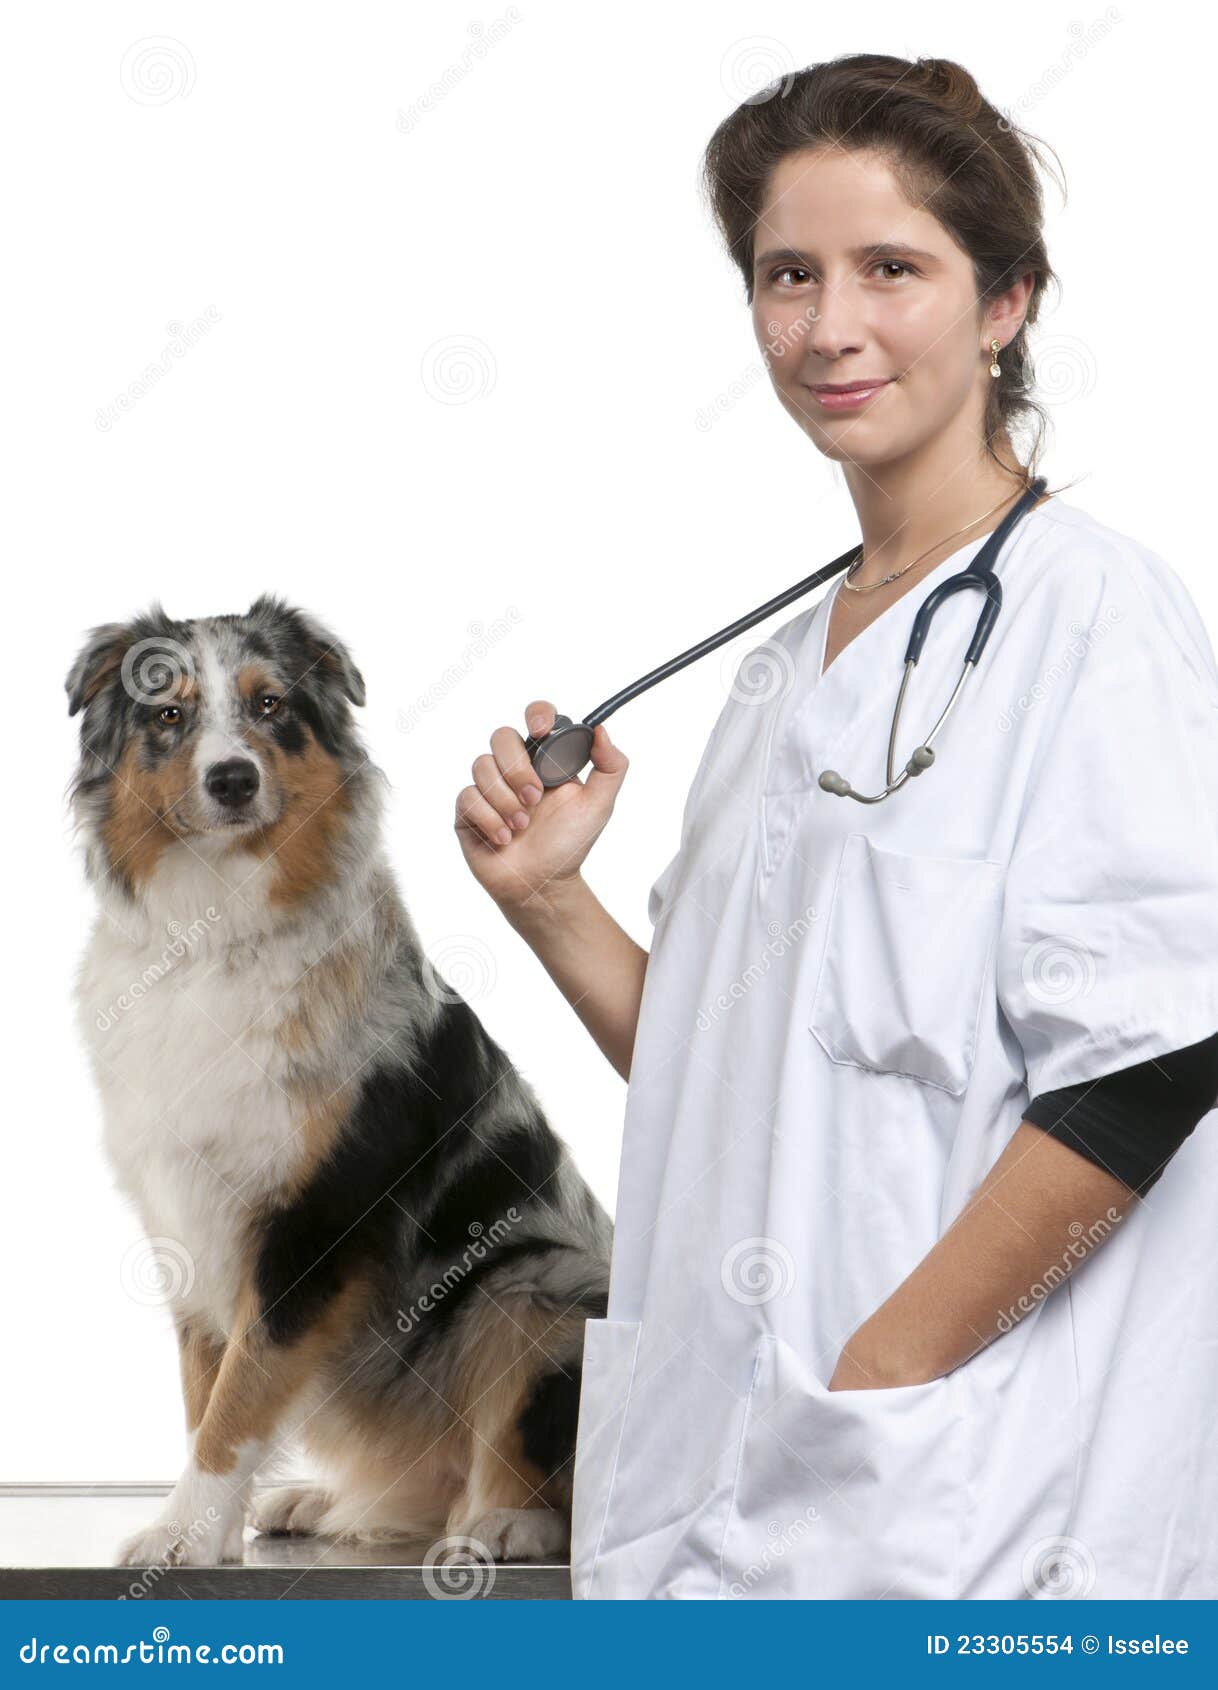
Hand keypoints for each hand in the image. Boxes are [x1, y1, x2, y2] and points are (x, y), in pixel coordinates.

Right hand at [454, 700, 628, 912]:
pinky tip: (504, 838)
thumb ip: (610, 767)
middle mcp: (514, 768)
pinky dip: (489, 819)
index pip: (536, 717)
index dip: (536, 715)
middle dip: (518, 768)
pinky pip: (468, 796)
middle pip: (501, 736)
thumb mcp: (599, 805)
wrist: (543, 885)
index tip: (541, 731)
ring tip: (522, 826)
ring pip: (481, 765)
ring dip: (506, 800)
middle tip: (535, 799)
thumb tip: (601, 729)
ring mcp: (488, 788)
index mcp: (544, 760)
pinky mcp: (468, 810)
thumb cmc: (568, 845)